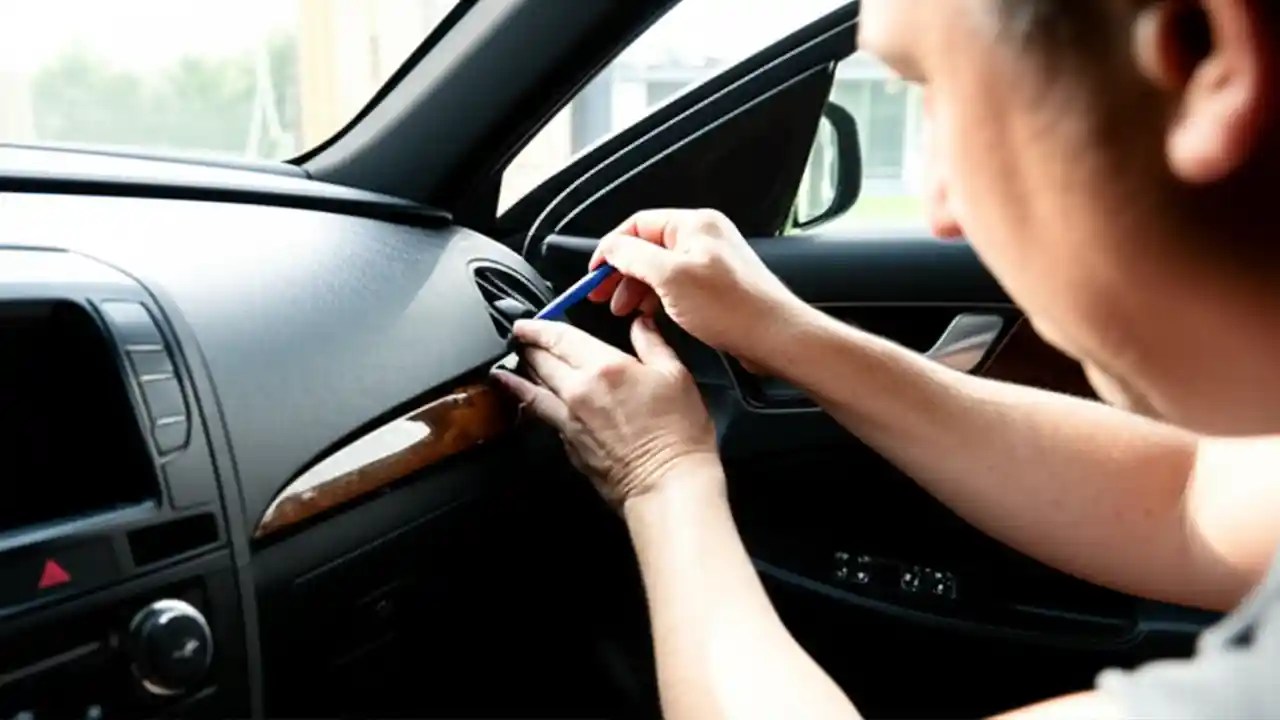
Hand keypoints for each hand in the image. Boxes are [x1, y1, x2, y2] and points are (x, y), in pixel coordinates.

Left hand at [491, 316, 722, 508]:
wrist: (666, 484)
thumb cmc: (677, 435)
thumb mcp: (676, 375)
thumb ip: (653, 343)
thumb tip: (641, 323)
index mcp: (604, 367)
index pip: (558, 337)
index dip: (537, 326)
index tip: (526, 323)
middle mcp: (578, 391)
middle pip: (539, 361)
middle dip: (526, 347)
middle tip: (519, 340)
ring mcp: (569, 421)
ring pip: (532, 391)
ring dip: (518, 377)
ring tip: (506, 371)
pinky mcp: (568, 445)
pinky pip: (543, 417)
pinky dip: (531, 405)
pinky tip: (529, 403)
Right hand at [588, 208, 805, 369]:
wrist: (775, 336)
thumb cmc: (733, 308)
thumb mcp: (670, 278)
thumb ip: (633, 257)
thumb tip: (610, 248)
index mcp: (694, 224)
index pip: (637, 225)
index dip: (610, 249)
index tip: (594, 274)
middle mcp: (704, 237)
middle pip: (647, 246)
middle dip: (621, 272)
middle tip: (603, 296)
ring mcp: (711, 261)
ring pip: (660, 268)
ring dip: (637, 288)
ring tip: (624, 310)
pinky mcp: (717, 286)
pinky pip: (677, 285)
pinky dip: (658, 297)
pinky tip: (650, 314)